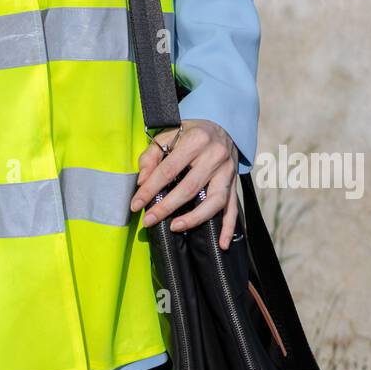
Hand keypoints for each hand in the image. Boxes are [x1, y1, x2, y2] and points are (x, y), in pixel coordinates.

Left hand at [130, 118, 239, 249]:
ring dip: (194, 218)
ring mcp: (228, 172)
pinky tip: (222, 244)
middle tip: (149, 220)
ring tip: (175, 228)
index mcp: (196, 141)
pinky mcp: (235, 183)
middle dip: (166, 207)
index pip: (168, 169)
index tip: (136, 204)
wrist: (222, 126)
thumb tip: (142, 181)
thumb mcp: (168, 134)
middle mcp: (215, 156)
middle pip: (189, 187)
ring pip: (214, 201)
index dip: (150, 189)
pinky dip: (228, 228)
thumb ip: (152, 156)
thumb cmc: (190, 132)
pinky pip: (233, 208)